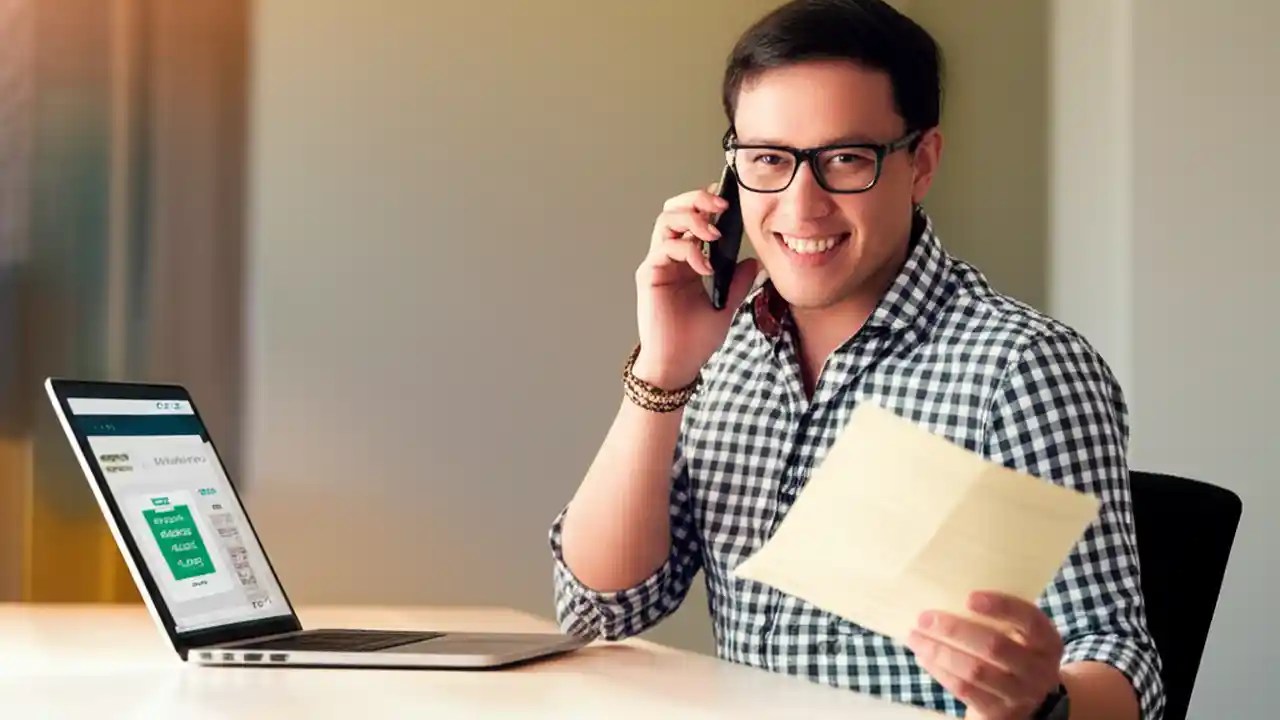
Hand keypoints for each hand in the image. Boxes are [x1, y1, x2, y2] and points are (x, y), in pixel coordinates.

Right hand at [632, 186, 759, 387]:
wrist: (677, 365)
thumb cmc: (695, 340)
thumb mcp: (726, 307)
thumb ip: (737, 283)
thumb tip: (754, 261)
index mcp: (687, 261)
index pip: (692, 219)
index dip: (706, 203)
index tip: (729, 201)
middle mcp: (669, 257)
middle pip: (674, 209)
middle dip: (697, 199)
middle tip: (721, 204)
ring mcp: (657, 264)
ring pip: (666, 220)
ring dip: (693, 219)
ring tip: (714, 234)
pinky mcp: (649, 275)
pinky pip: (665, 248)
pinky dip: (688, 250)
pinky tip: (705, 267)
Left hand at [906, 592, 1063, 719]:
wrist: (1032, 705)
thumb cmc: (1016, 655)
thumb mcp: (1021, 637)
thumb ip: (1000, 619)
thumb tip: (949, 590)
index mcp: (1047, 642)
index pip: (1029, 620)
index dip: (1001, 607)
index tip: (969, 597)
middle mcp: (1038, 670)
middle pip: (995, 647)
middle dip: (954, 629)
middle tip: (924, 617)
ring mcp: (1019, 695)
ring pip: (974, 671)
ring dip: (939, 652)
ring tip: (915, 637)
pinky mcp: (999, 713)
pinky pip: (964, 690)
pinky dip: (940, 671)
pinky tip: (924, 657)